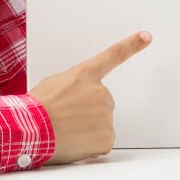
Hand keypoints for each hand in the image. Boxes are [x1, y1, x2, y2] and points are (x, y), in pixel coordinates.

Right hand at [28, 31, 152, 165]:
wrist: (33, 130)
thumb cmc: (38, 107)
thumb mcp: (53, 84)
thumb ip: (74, 86)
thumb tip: (78, 100)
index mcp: (85, 75)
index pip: (113, 56)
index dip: (131, 45)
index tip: (146, 36)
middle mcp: (100, 92)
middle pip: (101, 102)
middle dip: (87, 110)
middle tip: (66, 116)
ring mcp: (106, 115)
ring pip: (101, 123)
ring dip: (86, 128)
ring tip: (65, 129)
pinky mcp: (107, 138)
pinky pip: (101, 141)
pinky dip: (89, 144)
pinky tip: (73, 141)